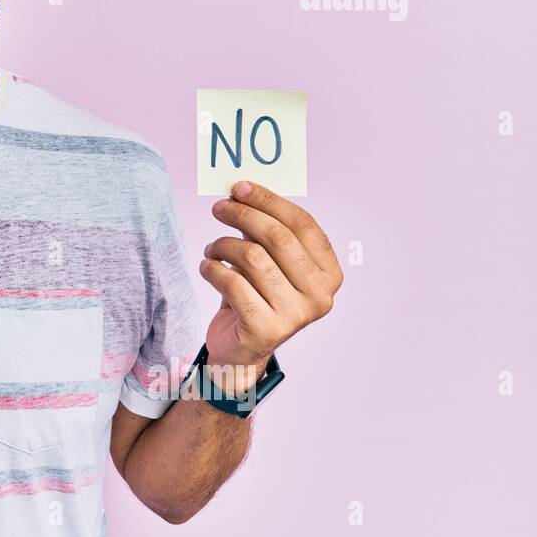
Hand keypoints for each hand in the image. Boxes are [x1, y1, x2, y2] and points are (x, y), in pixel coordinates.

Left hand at [198, 181, 342, 383]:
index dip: (269, 201)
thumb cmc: (255, 295)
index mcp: (329, 273)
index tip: (241, 187)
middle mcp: (320, 296)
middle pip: (278, 238)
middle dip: (242, 215)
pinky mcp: (266, 330)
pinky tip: (207, 267)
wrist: (241, 349)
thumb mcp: (267, 260)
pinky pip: (232, 282)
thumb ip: (263, 229)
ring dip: (223, 245)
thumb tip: (244, 190)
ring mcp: (296, 316)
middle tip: (219, 207)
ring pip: (252, 257)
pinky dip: (212, 269)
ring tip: (212, 248)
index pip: (302, 225)